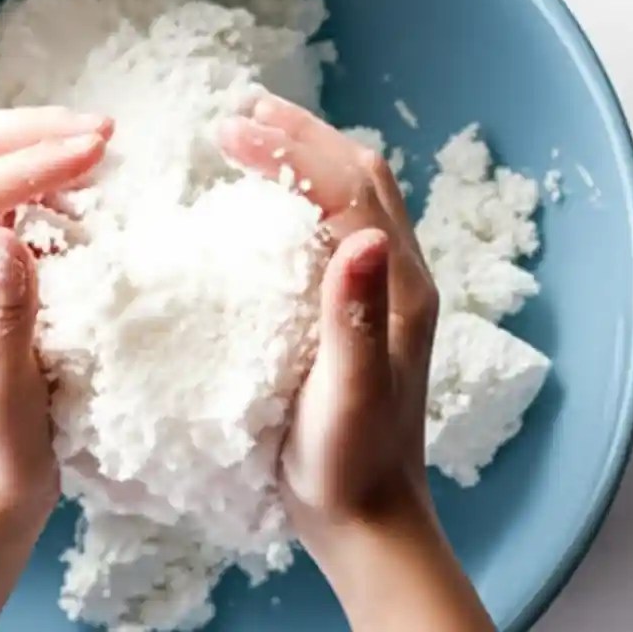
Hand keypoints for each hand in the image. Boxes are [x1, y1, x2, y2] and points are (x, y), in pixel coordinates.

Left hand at [0, 106, 112, 518]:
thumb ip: (3, 311)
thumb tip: (5, 237)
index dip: (38, 161)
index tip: (100, 150)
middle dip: (38, 133)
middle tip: (106, 132)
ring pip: (4, 175)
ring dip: (52, 152)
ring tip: (107, 156)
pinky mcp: (10, 276)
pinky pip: (32, 210)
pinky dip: (66, 189)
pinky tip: (100, 200)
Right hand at [220, 95, 494, 631]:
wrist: (369, 519)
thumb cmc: (345, 466)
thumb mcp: (346, 396)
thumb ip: (356, 319)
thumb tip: (367, 235)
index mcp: (398, 291)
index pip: (349, 190)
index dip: (293, 150)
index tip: (231, 130)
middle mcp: (401, 280)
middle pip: (361, 177)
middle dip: (302, 135)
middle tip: (241, 114)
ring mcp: (388, 295)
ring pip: (357, 197)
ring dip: (310, 156)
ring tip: (256, 134)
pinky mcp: (368, 312)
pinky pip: (343, 227)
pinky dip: (310, 193)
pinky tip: (274, 200)